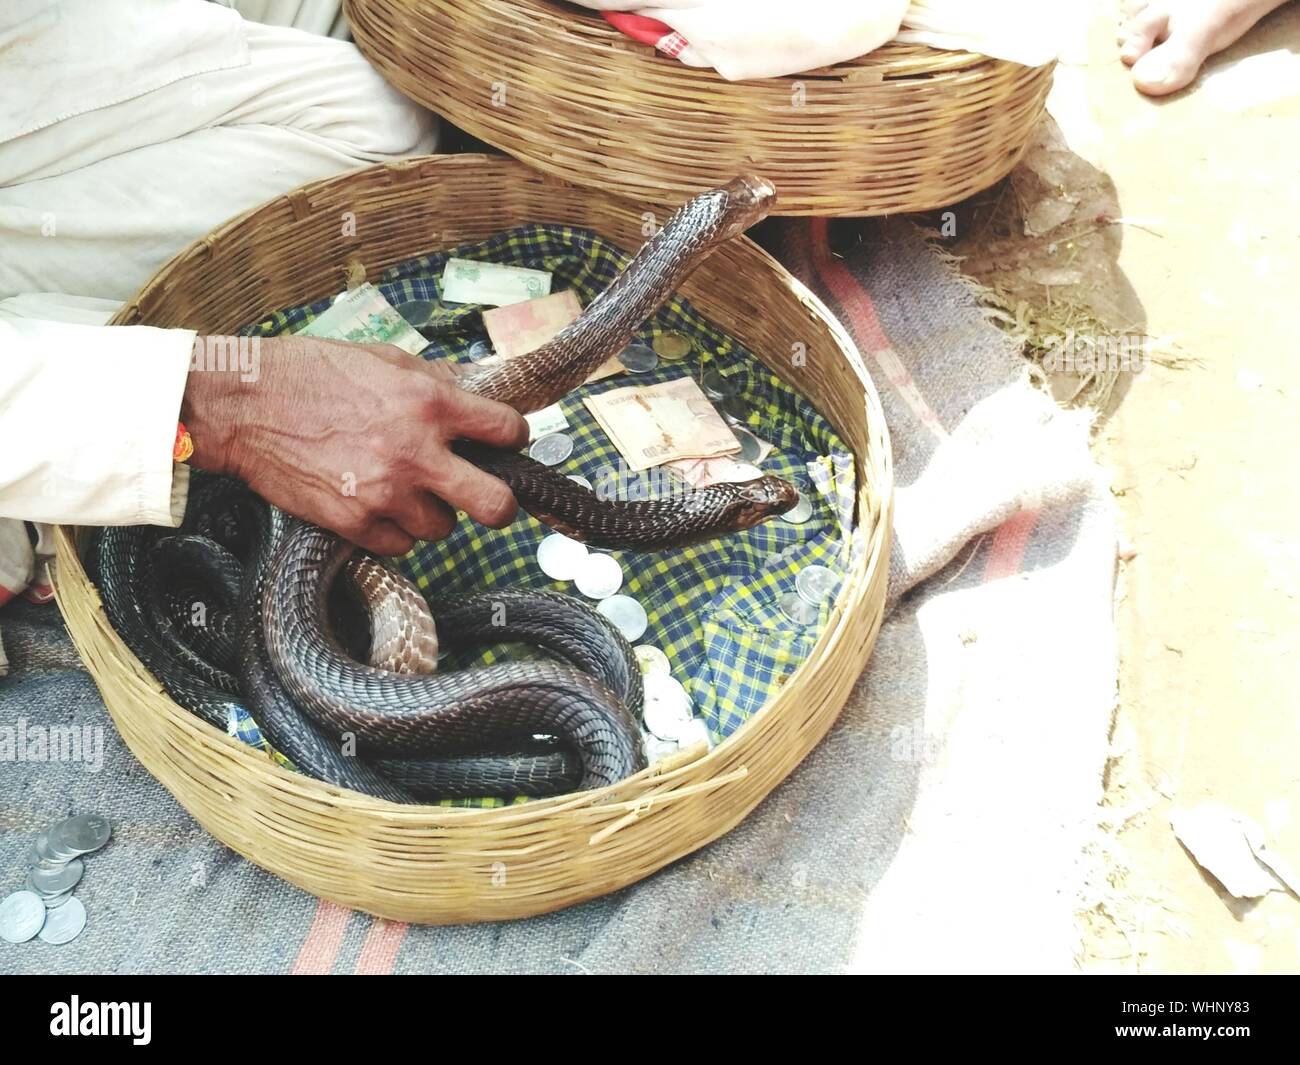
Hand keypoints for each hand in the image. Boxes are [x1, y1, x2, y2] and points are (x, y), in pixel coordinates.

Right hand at [181, 335, 527, 554]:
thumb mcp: (384, 359)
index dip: (512, 437)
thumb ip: (436, 383)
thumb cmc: (311, 373)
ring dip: (433, 513)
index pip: (507, 430)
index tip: (503, 442)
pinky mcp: (355, 522)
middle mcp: (416, 452)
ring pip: (444, 529)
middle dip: (501, 504)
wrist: (244, 405)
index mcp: (430, 403)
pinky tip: (376, 504)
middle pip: (497, 505)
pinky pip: (401, 545)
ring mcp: (386, 493)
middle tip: (487, 496)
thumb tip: (476, 397)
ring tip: (406, 490)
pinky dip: (395, 531)